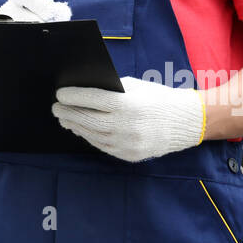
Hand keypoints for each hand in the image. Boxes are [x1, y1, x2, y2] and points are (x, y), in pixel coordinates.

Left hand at [52, 78, 204, 161]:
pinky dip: (89, 137)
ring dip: (75, 126)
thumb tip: (82, 92)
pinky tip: (81, 130)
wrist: (186, 122)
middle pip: (88, 119)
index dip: (73, 97)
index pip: (92, 100)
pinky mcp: (129, 155)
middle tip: (56, 107)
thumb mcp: (135, 87)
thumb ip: (110, 90)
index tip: (60, 94)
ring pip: (92, 134)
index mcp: (127, 105)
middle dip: (69, 112)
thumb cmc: (158, 98)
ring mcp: (127, 143)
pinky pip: (102, 146)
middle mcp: (126, 126)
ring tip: (65, 118)